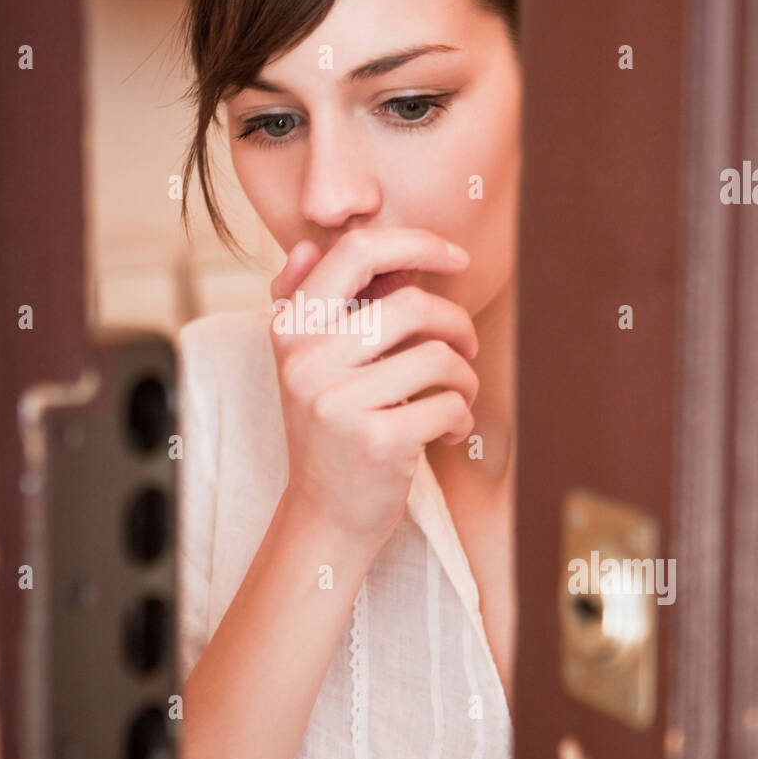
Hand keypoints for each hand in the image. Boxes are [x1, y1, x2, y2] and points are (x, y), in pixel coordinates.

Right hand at [269, 228, 478, 546]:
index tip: (455, 256)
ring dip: (464, 378)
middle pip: (412, 304)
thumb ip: (309, 307)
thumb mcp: (305, 367)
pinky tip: (446, 433)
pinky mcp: (376, 441)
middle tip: (466, 344)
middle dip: (455, 322)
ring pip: (438, 356)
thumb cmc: (329, 432)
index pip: (356, 252)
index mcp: (291, 330)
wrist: (324, 516)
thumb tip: (305, 247)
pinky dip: (461, 418)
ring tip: (455, 397)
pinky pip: (448, 404)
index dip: (416, 242)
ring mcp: (339, 402)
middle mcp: (307, 361)